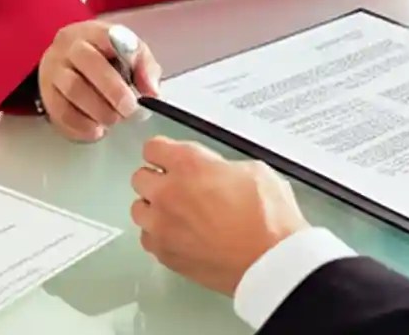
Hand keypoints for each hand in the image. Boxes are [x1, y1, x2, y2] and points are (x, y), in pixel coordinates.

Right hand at [37, 20, 161, 141]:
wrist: (69, 59)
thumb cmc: (105, 57)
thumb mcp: (131, 52)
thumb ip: (145, 67)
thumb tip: (152, 93)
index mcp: (95, 32)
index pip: (109, 37)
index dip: (129, 60)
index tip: (143, 84)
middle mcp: (70, 46)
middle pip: (89, 64)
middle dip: (114, 91)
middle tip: (130, 110)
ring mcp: (54, 68)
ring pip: (72, 89)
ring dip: (98, 111)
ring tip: (114, 120)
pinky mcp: (46, 92)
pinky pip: (59, 111)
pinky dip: (80, 125)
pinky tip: (96, 130)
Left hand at [130, 137, 308, 295]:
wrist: (269, 262)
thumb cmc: (268, 219)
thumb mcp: (255, 172)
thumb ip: (223, 167)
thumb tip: (218, 173)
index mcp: (190, 165)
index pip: (153, 148)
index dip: (163, 152)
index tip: (169, 157)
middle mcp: (168, 193)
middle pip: (139, 177)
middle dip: (157, 178)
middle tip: (178, 185)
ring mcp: (162, 226)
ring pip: (139, 209)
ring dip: (154, 207)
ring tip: (178, 212)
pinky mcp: (164, 254)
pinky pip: (148, 238)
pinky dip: (160, 235)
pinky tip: (181, 235)